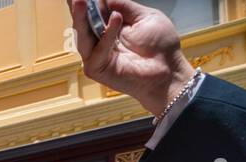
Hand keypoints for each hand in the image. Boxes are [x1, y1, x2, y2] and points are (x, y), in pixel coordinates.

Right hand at [66, 0, 194, 115]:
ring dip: (81, 17)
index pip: (93, 13)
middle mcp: (99, 42)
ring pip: (82, 36)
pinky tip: (116, 19)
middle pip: (82, 24)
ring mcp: (96, 56)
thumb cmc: (160, 46)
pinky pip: (98, 50)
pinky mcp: (97, 69)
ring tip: (81, 0)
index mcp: (109, 28)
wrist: (168, 68)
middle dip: (77, 8)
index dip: (86, 2)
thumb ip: (126, 7)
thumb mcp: (145, 17)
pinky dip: (107, 34)